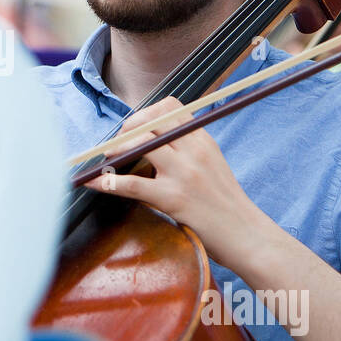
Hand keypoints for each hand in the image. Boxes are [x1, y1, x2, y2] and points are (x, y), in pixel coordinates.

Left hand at [83, 96, 266, 269]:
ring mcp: (183, 174)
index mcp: (203, 140)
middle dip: (126, 128)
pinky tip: (95, 183)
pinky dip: (109, 182)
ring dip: (116, 148)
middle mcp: (193, 151)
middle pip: (150, 121)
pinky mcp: (173, 199)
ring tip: (105, 158)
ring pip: (140, 144)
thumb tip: (154, 140)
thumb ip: (188, 148)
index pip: (170, 107)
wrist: (245, 234)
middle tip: (116, 145)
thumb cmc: (226, 202)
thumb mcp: (213, 164)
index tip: (135, 128)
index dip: (145, 113)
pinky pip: (133, 184)